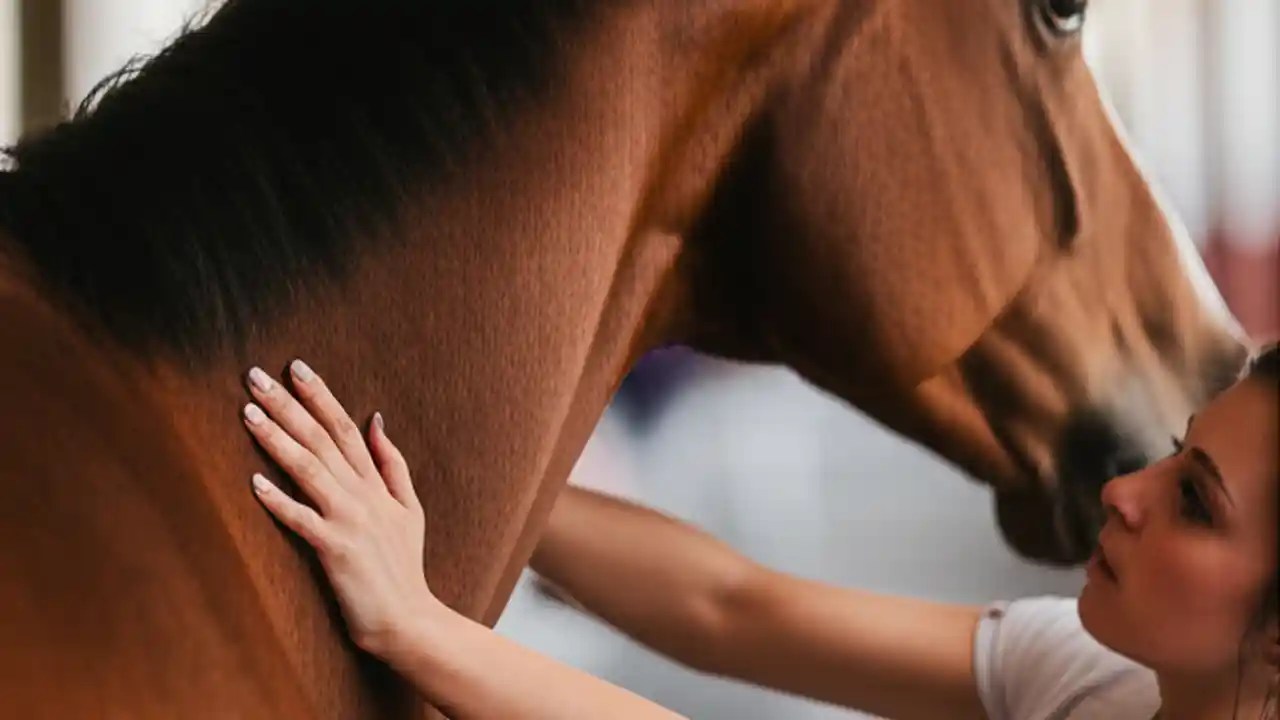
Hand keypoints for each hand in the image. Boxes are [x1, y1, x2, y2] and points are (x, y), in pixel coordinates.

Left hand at [240, 359, 439, 659]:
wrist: (407, 619)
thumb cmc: (403, 567)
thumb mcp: (410, 509)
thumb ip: (393, 464)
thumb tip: (377, 420)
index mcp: (377, 484)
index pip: (346, 428)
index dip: (320, 396)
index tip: (295, 367)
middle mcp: (363, 495)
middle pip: (321, 439)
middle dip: (287, 405)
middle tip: (254, 377)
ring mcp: (349, 520)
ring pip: (309, 469)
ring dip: (276, 439)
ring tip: (247, 414)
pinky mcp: (335, 549)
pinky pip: (301, 519)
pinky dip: (278, 500)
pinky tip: (254, 481)